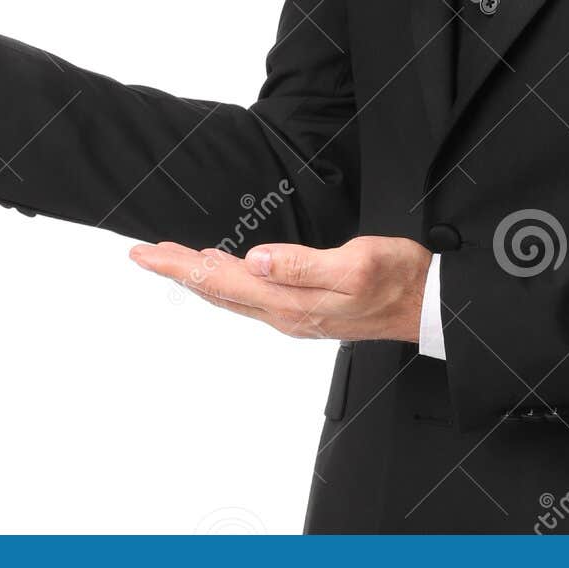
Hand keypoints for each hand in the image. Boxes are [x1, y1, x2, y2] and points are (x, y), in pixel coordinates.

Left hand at [129, 235, 430, 343]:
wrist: (427, 305)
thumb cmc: (398, 280)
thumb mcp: (355, 265)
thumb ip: (302, 266)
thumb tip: (254, 259)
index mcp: (289, 303)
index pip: (220, 280)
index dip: (179, 264)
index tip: (145, 252)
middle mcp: (283, 314)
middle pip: (216, 290)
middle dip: (176, 270)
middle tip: (141, 253)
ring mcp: (293, 315)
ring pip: (230, 294)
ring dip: (197, 276)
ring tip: (170, 258)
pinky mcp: (304, 310)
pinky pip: (249, 296)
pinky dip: (224, 281)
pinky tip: (222, 269)